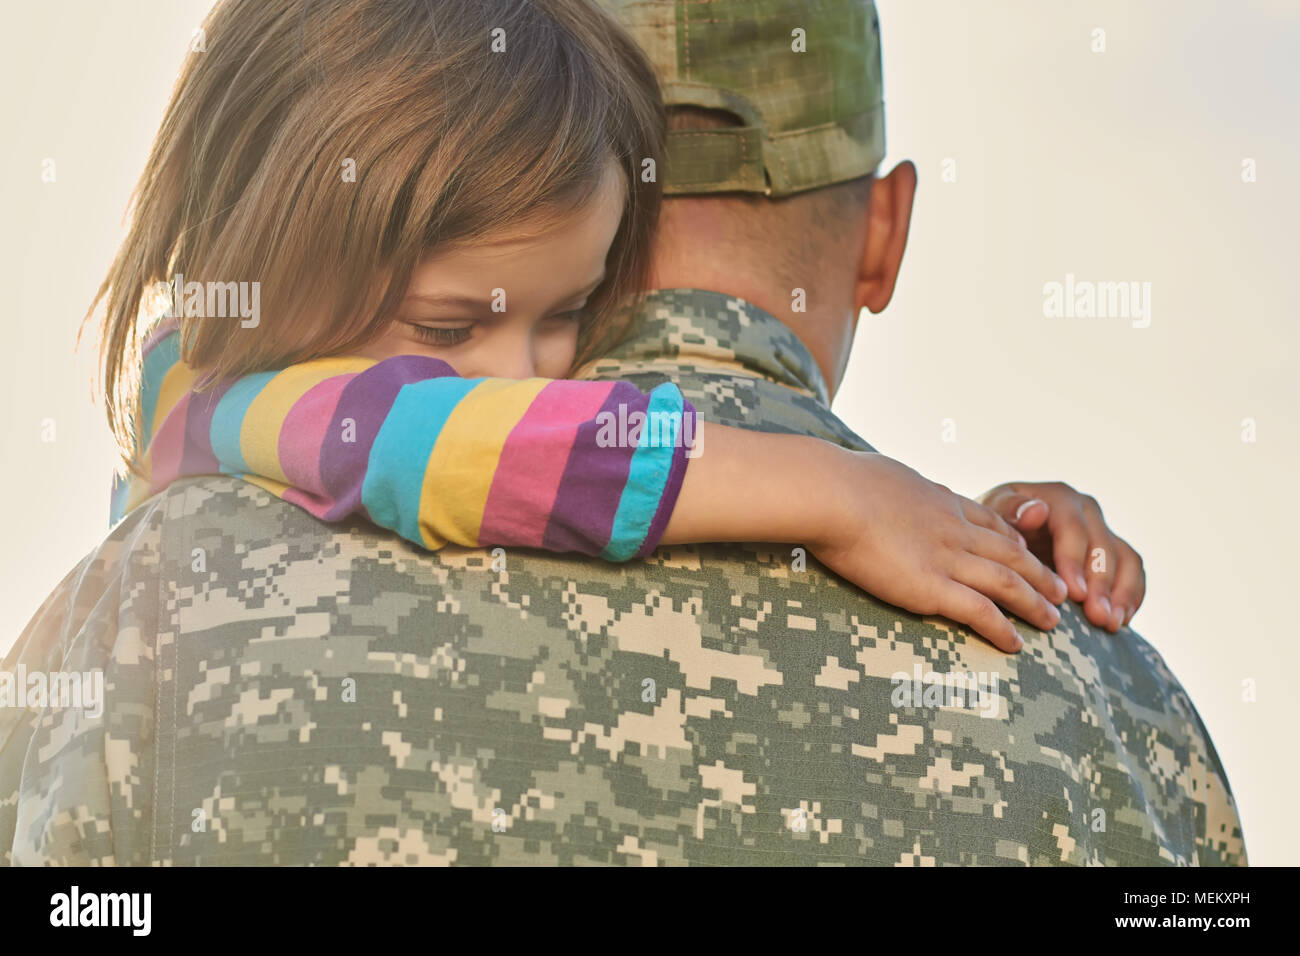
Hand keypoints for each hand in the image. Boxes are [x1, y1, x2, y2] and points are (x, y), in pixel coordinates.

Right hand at [811, 453, 1068, 652]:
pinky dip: (1002, 628)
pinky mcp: (930, 587)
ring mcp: (946, 558)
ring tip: (1054, 622)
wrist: (833, 494)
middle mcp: (953, 529)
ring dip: (1035, 603)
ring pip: (1007, 583)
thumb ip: (892, 487)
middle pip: (1010, 553)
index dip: (1012, 538)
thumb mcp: (879, 473)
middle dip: (1038, 573)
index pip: (987, 520)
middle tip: (1059, 590)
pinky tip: (1016, 644)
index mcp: (939, 500)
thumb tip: (881, 486)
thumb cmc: (839, 481)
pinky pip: (979, 612)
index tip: (1026, 550)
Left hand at [980, 481, 1145, 632]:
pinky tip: (1120, 621)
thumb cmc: (990, 529)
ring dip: (1121, 593)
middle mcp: (1086, 510)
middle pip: (1103, 546)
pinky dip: (1131, 596)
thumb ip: (1008, 511)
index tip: (1073, 594)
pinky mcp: (1112, 552)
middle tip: (1097, 617)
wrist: (998, 538)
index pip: (1073, 528)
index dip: (1075, 561)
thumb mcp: (990, 516)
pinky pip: (1133, 572)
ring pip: (1126, 559)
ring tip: (1110, 624)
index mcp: (1057, 498)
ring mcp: (1102, 530)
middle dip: (1102, 584)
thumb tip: (1037, 510)